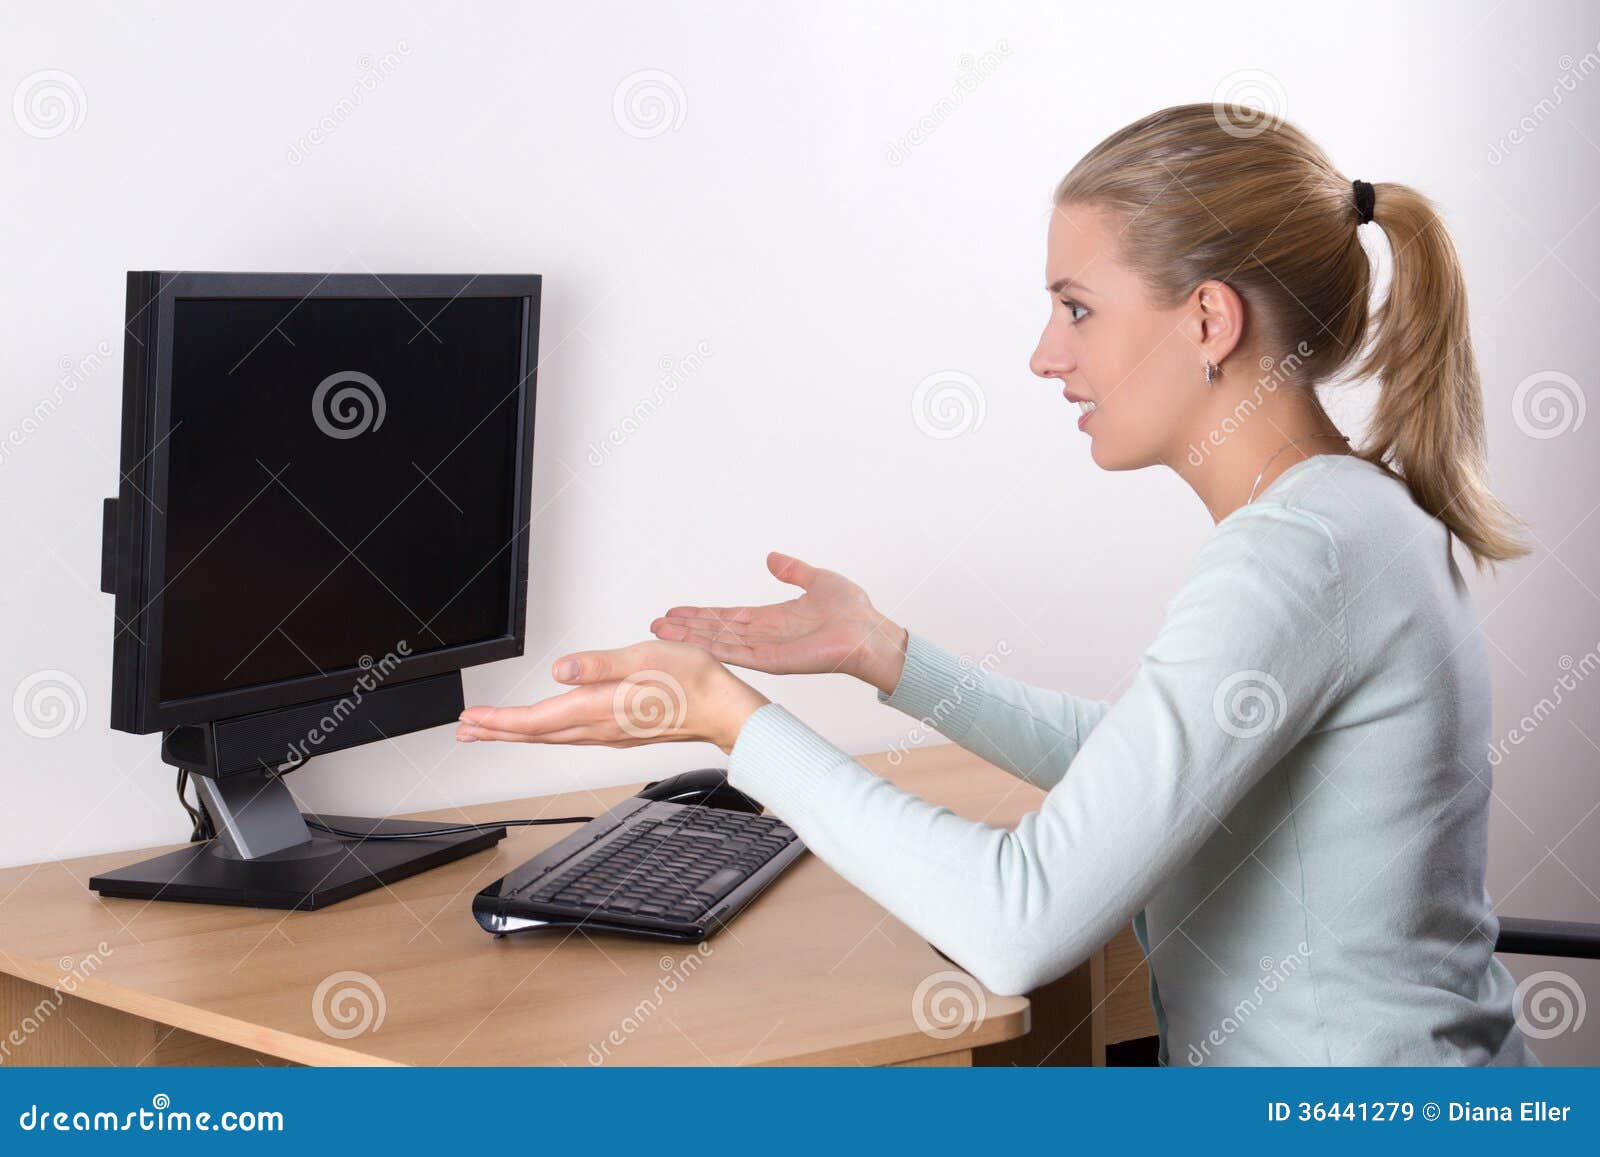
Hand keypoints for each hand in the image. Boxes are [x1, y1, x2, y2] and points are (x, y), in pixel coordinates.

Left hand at [455, 640, 769, 754]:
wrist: (722, 707)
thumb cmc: (691, 681)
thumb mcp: (645, 657)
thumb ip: (600, 664)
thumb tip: (561, 669)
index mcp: (599, 708)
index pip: (536, 721)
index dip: (499, 721)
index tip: (471, 718)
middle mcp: (599, 726)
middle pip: (535, 734)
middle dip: (497, 732)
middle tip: (466, 729)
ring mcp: (607, 732)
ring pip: (550, 737)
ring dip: (516, 734)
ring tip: (491, 730)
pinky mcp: (617, 731)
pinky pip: (568, 736)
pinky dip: (543, 733)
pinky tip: (541, 728)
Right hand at [650, 551, 908, 694]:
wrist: (871, 633)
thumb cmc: (853, 612)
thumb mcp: (818, 580)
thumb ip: (793, 571)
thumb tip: (772, 558)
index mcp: (771, 620)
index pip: (727, 617)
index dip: (700, 614)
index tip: (675, 611)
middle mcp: (765, 637)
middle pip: (716, 631)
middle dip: (686, 627)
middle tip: (655, 624)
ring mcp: (768, 651)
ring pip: (720, 643)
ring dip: (691, 637)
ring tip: (662, 632)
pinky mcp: (776, 662)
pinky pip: (739, 654)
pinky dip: (715, 649)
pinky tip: (693, 644)